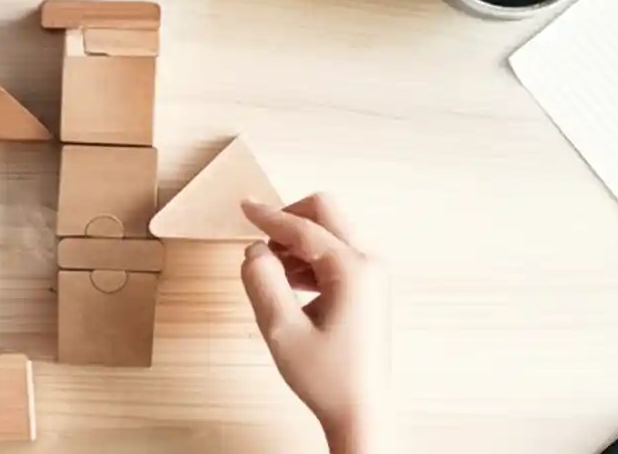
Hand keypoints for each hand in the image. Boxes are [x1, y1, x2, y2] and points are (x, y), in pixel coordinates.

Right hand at [241, 195, 387, 453]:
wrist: (361, 411)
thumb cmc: (326, 377)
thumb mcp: (282, 331)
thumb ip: (262, 283)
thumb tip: (254, 250)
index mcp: (352, 270)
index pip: (303, 228)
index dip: (269, 216)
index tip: (243, 206)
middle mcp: (370, 263)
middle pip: (326, 213)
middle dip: (289, 220)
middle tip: (262, 244)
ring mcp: (374, 273)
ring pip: (331, 231)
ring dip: (298, 242)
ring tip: (273, 276)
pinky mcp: (370, 285)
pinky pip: (337, 252)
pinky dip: (311, 258)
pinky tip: (291, 285)